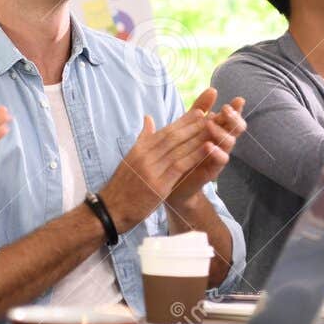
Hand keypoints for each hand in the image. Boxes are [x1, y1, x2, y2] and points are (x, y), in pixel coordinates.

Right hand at [99, 90, 225, 232]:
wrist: (111, 210)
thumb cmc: (122, 186)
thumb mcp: (130, 159)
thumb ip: (143, 139)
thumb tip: (149, 119)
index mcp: (139, 149)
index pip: (165, 131)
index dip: (183, 121)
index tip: (199, 113)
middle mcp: (145, 156)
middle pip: (173, 137)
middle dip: (193, 126)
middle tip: (210, 117)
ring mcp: (152, 170)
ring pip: (178, 149)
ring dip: (197, 138)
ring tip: (213, 130)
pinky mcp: (158, 185)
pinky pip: (180, 166)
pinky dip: (195, 156)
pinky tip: (207, 149)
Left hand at [168, 92, 245, 208]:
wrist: (172, 183)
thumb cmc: (181, 152)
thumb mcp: (188, 127)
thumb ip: (199, 109)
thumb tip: (212, 89)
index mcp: (216, 131)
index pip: (231, 117)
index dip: (237, 109)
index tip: (238, 100)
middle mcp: (220, 143)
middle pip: (236, 129)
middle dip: (234, 118)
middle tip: (226, 109)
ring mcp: (218, 157)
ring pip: (229, 143)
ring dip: (221, 132)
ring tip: (210, 124)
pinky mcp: (212, 170)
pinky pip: (220, 161)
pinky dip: (216, 152)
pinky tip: (208, 145)